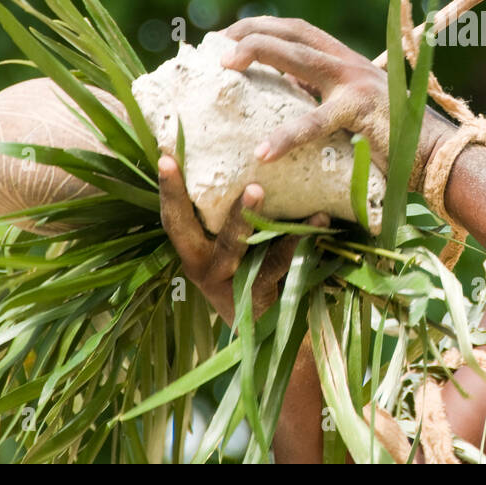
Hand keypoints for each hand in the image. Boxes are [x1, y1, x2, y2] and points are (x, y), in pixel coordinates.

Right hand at [158, 154, 307, 323]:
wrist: (264, 327)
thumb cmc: (245, 271)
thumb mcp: (228, 247)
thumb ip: (227, 217)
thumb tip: (245, 160)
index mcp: (193, 249)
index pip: (174, 217)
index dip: (168, 189)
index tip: (165, 156)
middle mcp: (202, 265)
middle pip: (187, 230)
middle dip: (186, 198)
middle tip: (192, 161)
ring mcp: (226, 280)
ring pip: (232, 245)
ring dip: (244, 216)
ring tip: (256, 189)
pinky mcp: (254, 291)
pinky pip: (277, 260)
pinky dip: (299, 237)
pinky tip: (320, 218)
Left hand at [218, 16, 447, 171]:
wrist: (439, 160)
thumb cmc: (394, 146)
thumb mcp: (352, 116)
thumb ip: (321, 104)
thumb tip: (276, 111)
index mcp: (346, 63)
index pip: (297, 31)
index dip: (260, 27)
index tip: (225, 38)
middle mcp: (351, 64)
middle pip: (293, 31)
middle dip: (249, 31)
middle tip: (213, 47)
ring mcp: (358, 84)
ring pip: (300, 57)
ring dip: (259, 52)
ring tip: (225, 67)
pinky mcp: (363, 112)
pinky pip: (317, 121)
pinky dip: (287, 135)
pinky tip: (263, 151)